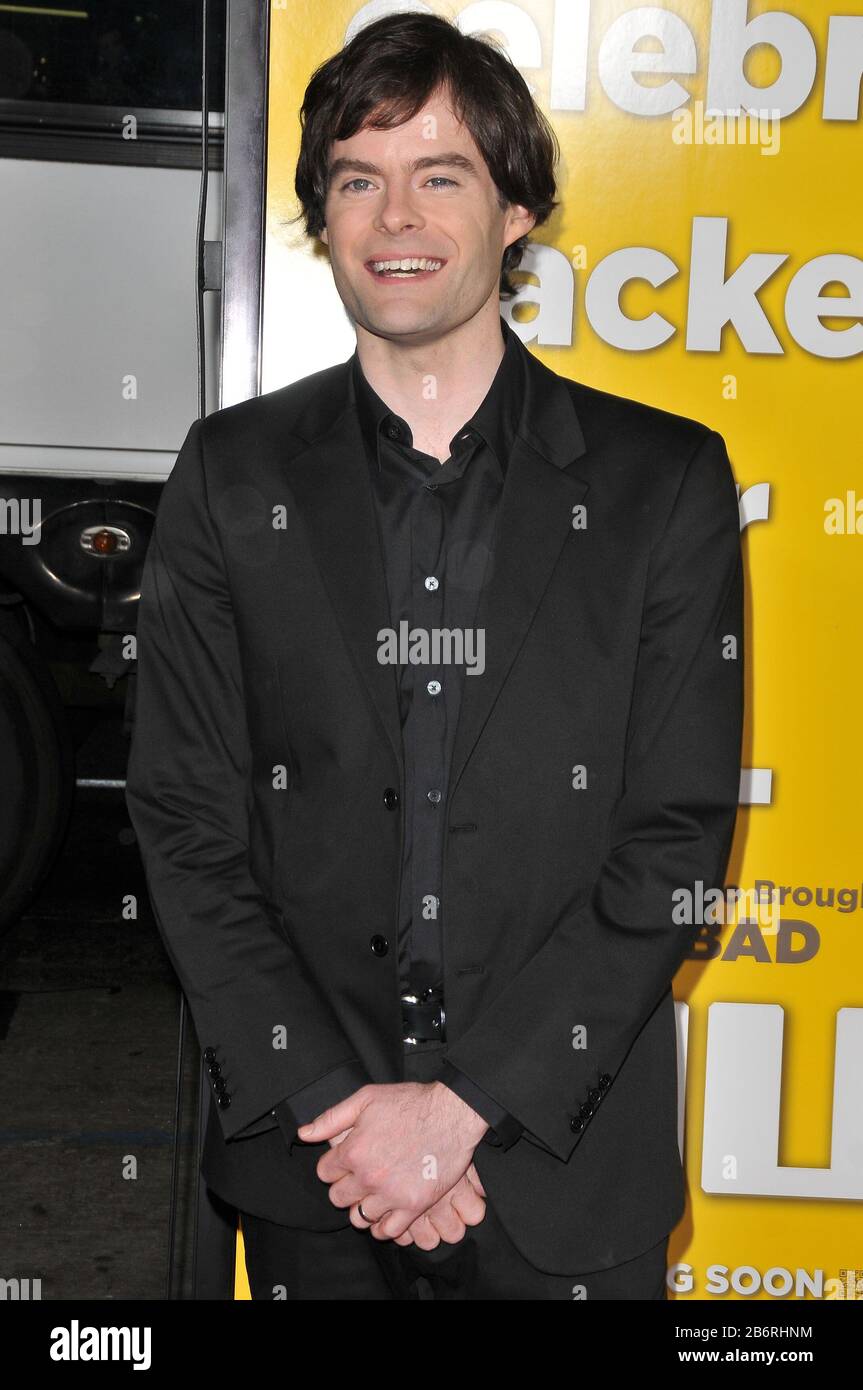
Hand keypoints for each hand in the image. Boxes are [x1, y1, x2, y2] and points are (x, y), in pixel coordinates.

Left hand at [298, 1081, 488, 1239]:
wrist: (451, 1114)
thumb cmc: (409, 1103)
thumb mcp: (366, 1098)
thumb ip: (331, 1118)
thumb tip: (304, 1133)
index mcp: (353, 1151)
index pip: (324, 1172)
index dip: (334, 1164)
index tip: (346, 1159)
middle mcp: (369, 1177)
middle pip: (338, 1198)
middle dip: (345, 1186)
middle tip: (361, 1176)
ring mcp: (391, 1194)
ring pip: (360, 1217)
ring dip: (363, 1206)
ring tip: (374, 1193)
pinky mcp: (414, 1206)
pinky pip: (387, 1231)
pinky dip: (383, 1225)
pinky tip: (387, 1210)